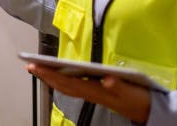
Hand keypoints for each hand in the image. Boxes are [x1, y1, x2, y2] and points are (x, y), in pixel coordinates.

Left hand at [26, 64, 150, 123]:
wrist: (147, 111)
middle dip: (45, 75)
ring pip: (66, 86)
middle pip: (62, 84)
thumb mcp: (130, 91)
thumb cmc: (137, 98)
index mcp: (95, 91)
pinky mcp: (95, 92)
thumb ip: (118, 85)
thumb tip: (107, 78)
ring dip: (51, 78)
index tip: (36, 66)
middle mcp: (90, 92)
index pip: (67, 81)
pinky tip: (57, 76)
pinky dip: (62, 80)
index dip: (50, 74)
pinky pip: (73, 87)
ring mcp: (91, 93)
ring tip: (38, 69)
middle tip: (29, 65)